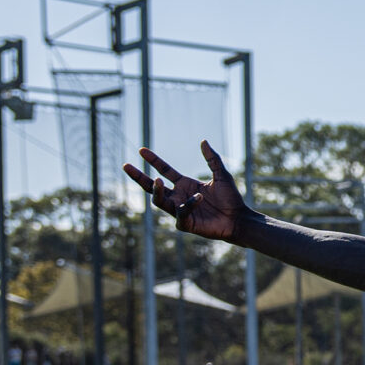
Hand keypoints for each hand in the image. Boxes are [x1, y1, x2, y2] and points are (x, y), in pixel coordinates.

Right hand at [122, 140, 245, 241]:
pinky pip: (180, 213)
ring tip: (158, 180)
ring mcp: (180, 210)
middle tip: (126, 166)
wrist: (238, 219)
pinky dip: (188, 205)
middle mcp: (178, 196)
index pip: (164, 170)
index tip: (141, 150)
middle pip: (152, 187)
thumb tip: (203, 141)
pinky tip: (199, 198)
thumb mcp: (221, 175)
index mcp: (184, 184)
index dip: (153, 160)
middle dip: (139, 177)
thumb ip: (212, 159)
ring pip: (159, 201)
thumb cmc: (230, 199)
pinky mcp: (186, 223)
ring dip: (156, 191)